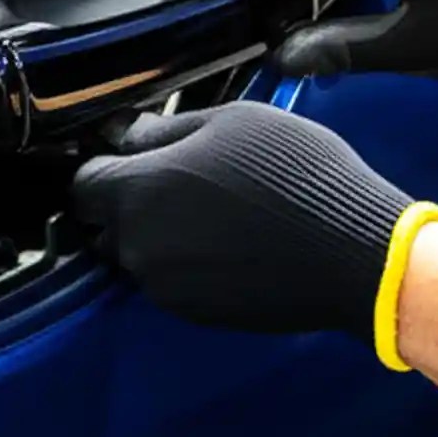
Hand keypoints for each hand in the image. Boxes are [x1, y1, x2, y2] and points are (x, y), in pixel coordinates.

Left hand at [70, 101, 436, 347]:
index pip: (82, 183)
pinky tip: (234, 244)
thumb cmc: (295, 174)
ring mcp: (165, 288)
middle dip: (132, 202)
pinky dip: (191, 263)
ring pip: (142, 254)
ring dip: (163, 234)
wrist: (354, 255)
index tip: (135, 156)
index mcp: (137, 192)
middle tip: (184, 180)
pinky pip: (174, 281)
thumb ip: (165, 129)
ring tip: (218, 212)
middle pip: (108, 223)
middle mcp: (138, 247)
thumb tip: (123, 133)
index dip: (105, 165)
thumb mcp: (231, 122)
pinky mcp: (195, 314)